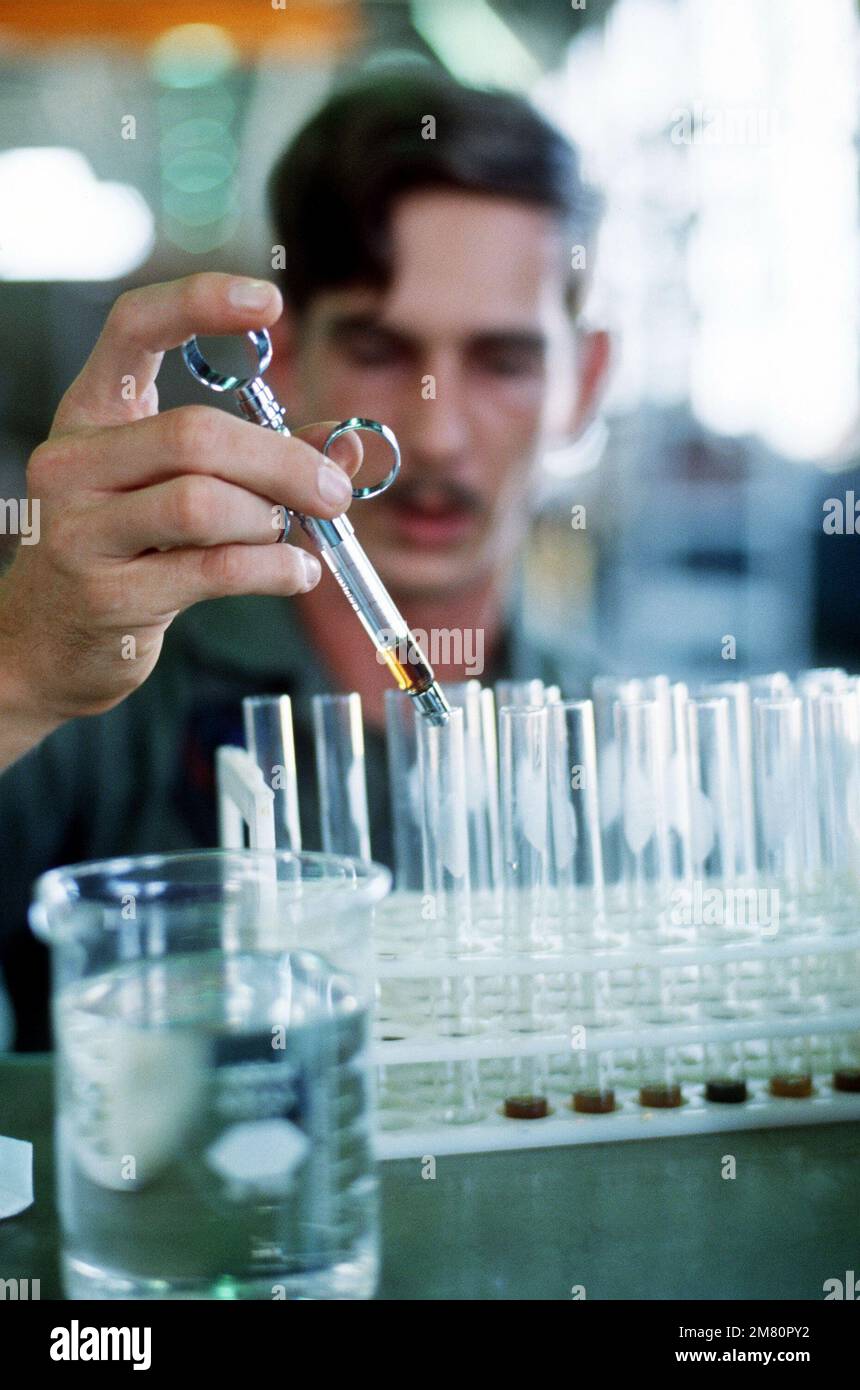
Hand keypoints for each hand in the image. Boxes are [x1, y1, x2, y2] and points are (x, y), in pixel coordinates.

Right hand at [0, 272, 360, 742]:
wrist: (52, 643)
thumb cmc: (127, 552)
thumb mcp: (178, 489)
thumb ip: (258, 460)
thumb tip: (345, 447)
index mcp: (90, 415)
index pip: (132, 329)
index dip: (199, 303)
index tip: (268, 303)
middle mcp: (73, 464)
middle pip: (196, 435)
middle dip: (283, 462)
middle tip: (334, 492)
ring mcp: (80, 531)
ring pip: (203, 504)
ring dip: (270, 521)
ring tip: (294, 539)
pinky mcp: (107, 597)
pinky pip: (212, 570)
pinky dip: (274, 570)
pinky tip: (297, 573)